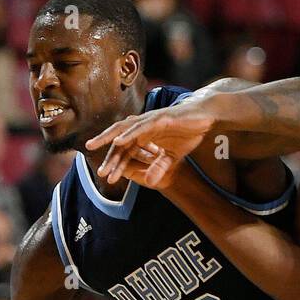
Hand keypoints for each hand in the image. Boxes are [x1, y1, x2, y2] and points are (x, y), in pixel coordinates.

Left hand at [87, 102, 216, 186]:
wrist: (204, 116)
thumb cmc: (188, 132)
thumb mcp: (172, 156)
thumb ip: (160, 167)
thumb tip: (151, 184)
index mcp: (144, 135)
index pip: (125, 151)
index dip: (116, 163)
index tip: (107, 177)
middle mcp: (142, 127)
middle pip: (120, 141)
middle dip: (108, 155)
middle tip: (99, 172)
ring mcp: (149, 121)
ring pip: (124, 131)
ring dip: (109, 139)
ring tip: (94, 146)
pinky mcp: (158, 119)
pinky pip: (140, 127)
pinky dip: (129, 134)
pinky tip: (118, 141)